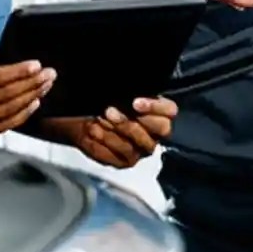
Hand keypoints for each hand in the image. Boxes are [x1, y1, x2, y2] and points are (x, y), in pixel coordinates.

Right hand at [0, 32, 55, 141]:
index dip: (19, 72)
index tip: (36, 65)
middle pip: (6, 96)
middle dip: (31, 84)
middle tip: (49, 75)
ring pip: (7, 112)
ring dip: (30, 99)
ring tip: (45, 87)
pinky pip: (1, 127)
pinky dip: (19, 117)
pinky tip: (31, 106)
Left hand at [56, 97, 177, 167]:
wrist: (82, 118)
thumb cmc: (105, 102)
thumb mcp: (118, 92)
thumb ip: (128, 91)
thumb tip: (128, 90)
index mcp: (158, 112)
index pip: (170, 111)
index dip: (155, 107)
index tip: (135, 102)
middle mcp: (154, 134)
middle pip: (157, 131)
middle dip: (131, 120)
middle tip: (110, 111)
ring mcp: (141, 150)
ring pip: (135, 145)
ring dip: (113, 130)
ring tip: (98, 119)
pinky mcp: (126, 161)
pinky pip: (118, 155)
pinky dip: (103, 141)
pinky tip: (93, 130)